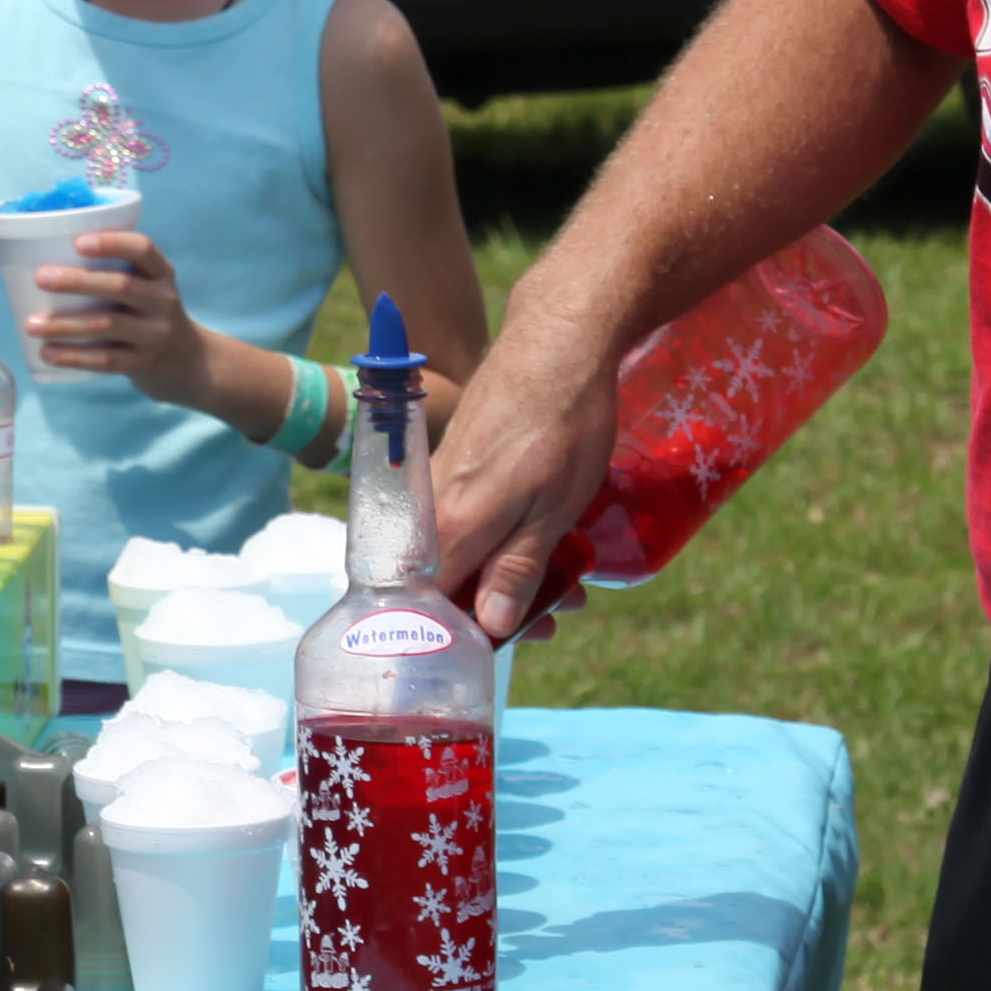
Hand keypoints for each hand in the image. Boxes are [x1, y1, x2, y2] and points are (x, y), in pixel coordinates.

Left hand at [16, 226, 197, 382]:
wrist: (189, 363)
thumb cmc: (149, 313)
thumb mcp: (147, 287)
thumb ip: (113, 271)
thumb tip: (41, 255)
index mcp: (160, 273)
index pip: (142, 249)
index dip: (111, 243)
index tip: (78, 242)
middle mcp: (163, 300)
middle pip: (120, 286)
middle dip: (78, 281)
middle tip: (41, 278)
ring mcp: (156, 334)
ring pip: (108, 325)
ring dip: (66, 324)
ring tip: (31, 325)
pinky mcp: (144, 364)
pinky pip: (106, 360)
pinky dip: (75, 357)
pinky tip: (48, 354)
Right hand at [431, 296, 620, 643]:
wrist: (558, 341)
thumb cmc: (562, 426)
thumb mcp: (555, 510)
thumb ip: (517, 569)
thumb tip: (491, 627)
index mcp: (447, 530)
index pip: (426, 612)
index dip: (460, 639)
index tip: (505, 649)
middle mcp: (427, 510)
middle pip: (440, 585)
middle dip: (493, 613)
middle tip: (552, 621)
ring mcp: (436, 485)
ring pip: (455, 552)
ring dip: (502, 577)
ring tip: (563, 584)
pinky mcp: (453, 465)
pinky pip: (462, 522)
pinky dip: (498, 542)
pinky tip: (539, 540)